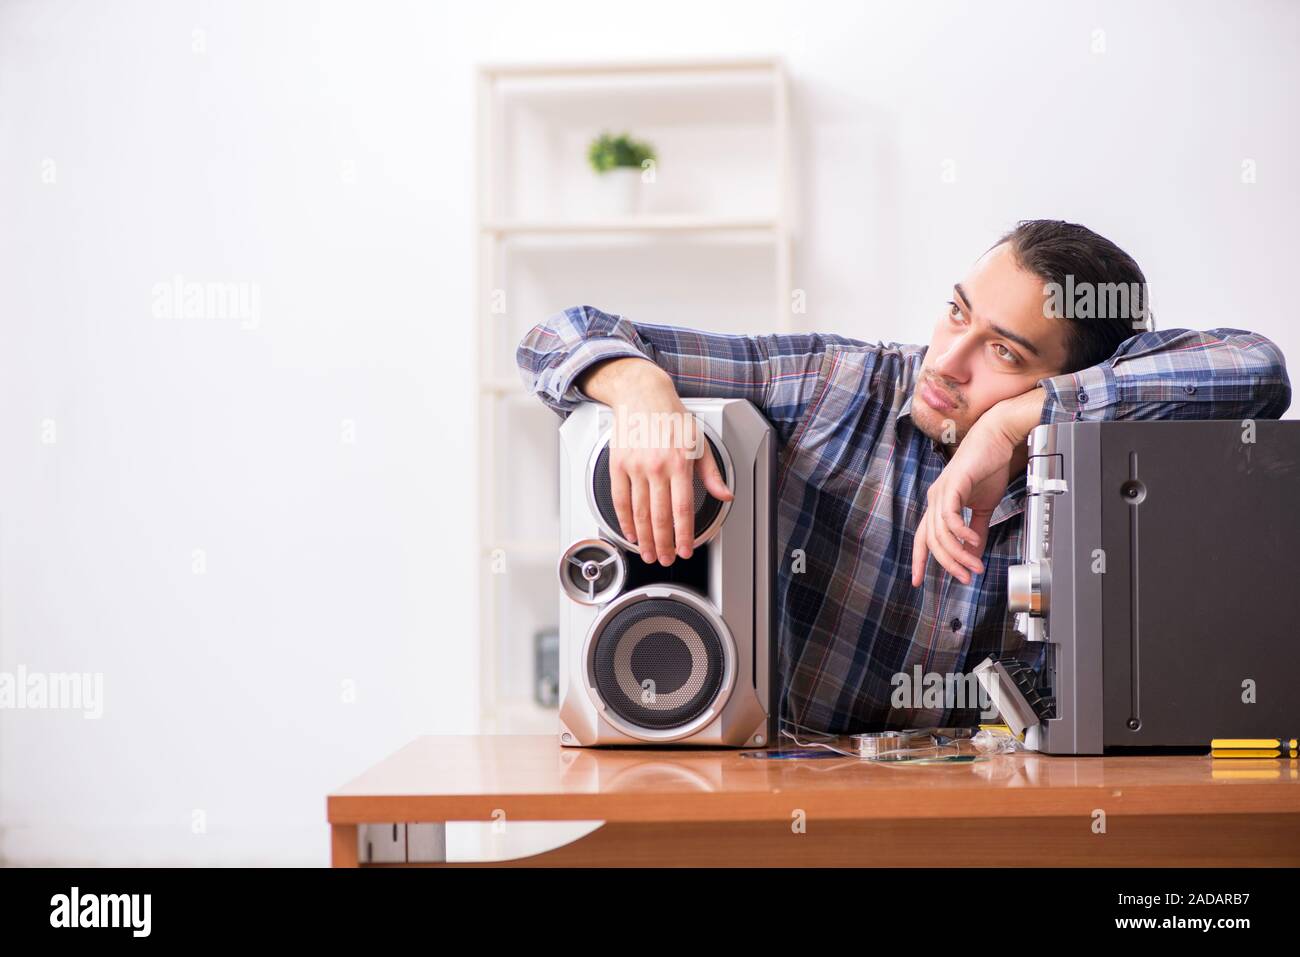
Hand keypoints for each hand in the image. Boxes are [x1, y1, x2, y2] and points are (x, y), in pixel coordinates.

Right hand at [609, 397, 732, 564]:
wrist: (642, 394)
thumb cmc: (672, 417)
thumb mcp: (700, 442)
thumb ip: (711, 473)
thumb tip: (726, 495)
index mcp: (680, 463)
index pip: (683, 509)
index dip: (683, 536)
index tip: (684, 551)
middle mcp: (657, 467)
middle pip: (660, 517)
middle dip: (662, 544)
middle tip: (664, 558)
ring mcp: (635, 467)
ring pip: (639, 513)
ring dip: (644, 538)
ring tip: (648, 552)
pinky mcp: (618, 465)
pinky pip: (620, 500)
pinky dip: (625, 520)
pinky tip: (631, 533)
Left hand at [910, 387, 1044, 586]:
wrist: (997, 439)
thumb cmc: (988, 468)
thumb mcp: (983, 507)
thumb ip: (976, 530)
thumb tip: (974, 553)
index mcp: (938, 505)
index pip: (923, 538)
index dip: (918, 560)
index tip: (918, 581)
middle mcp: (935, 499)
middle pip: (932, 541)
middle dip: (948, 564)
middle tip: (965, 578)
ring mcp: (941, 491)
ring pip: (941, 532)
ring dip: (959, 553)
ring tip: (974, 565)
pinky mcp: (952, 484)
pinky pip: (950, 515)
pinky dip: (962, 532)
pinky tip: (974, 541)